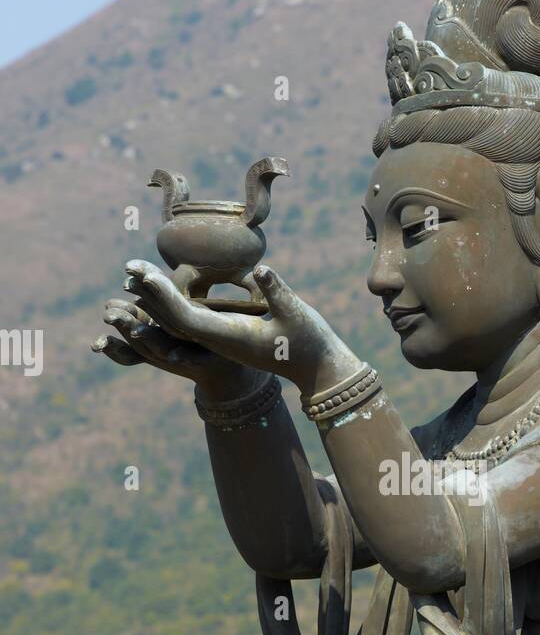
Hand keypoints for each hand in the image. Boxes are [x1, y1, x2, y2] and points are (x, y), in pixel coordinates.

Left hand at [119, 260, 361, 396]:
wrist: (315, 368)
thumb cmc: (309, 342)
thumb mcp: (298, 315)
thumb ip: (278, 292)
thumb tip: (263, 270)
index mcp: (230, 338)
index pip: (186, 317)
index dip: (163, 296)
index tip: (145, 275)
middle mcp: (218, 341)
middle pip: (174, 319)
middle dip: (150, 293)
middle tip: (128, 266)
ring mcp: (220, 340)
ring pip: (177, 321)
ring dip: (155, 299)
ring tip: (133, 275)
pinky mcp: (224, 335)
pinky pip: (189, 321)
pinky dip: (170, 304)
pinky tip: (158, 289)